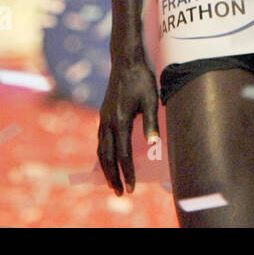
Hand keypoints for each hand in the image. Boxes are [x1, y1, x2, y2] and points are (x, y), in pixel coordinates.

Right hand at [96, 56, 159, 194]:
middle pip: (108, 156)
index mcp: (120, 120)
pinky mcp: (103, 115)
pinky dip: (102, 155)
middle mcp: (108, 121)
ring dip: (106, 168)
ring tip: (112, 183)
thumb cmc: (141, 79)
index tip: (132, 187)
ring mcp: (103, 118)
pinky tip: (107, 161)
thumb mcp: (150, 100)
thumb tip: (153, 144)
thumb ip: (150, 123)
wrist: (125, 61)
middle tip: (121, 193)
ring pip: (101, 150)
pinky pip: (100, 140)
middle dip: (113, 177)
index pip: (123, 153)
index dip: (128, 172)